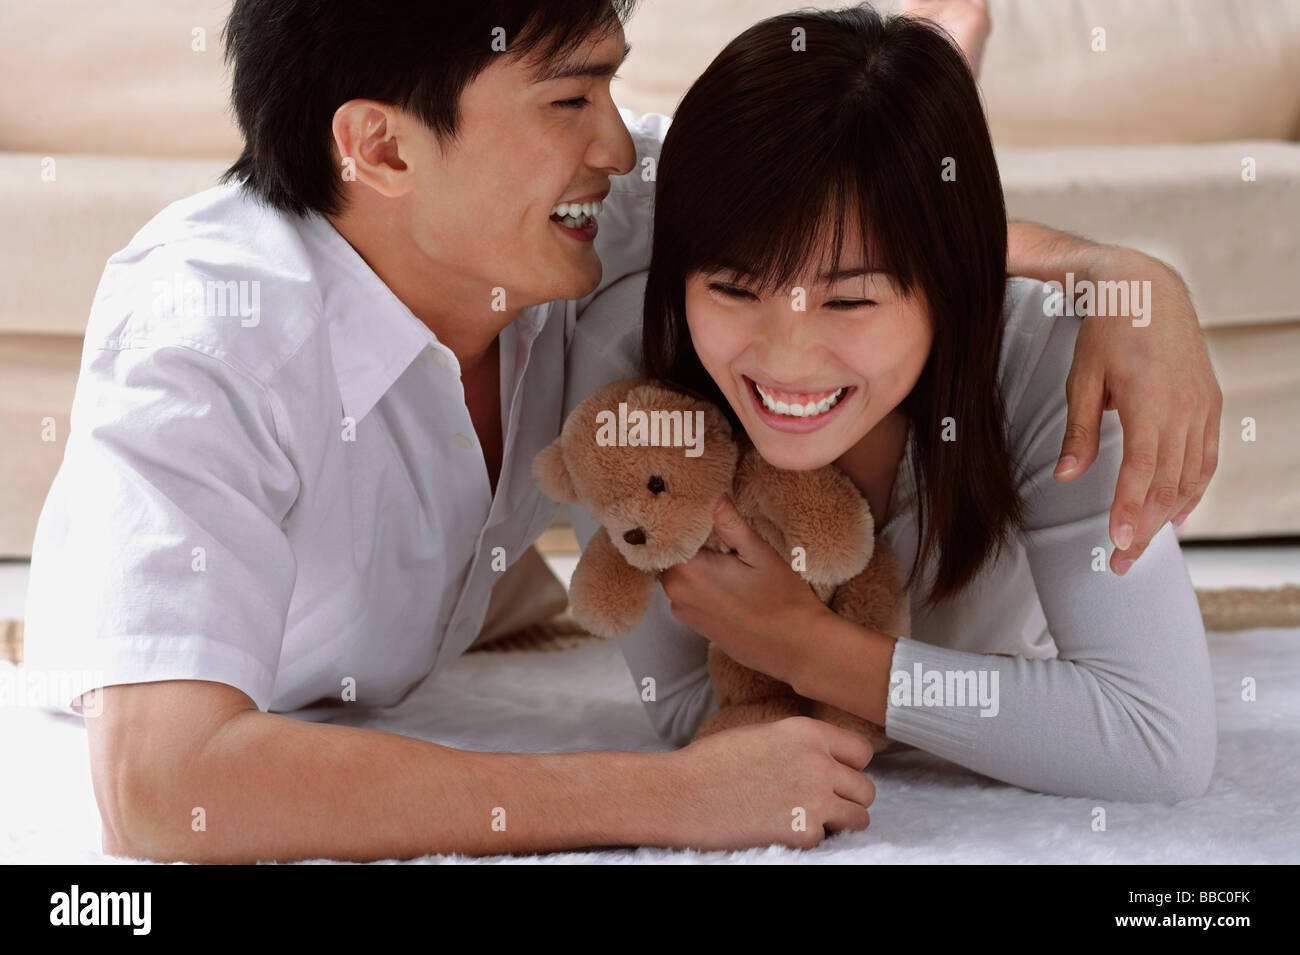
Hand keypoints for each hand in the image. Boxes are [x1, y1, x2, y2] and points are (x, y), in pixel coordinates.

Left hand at [659, 495, 830, 683]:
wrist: (796, 647)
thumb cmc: (782, 600)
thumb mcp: (759, 553)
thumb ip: (730, 523)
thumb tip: (714, 498)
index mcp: (688, 571)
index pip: (671, 536)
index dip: (685, 521)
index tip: (701, 510)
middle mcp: (677, 593)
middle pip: (672, 555)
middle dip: (691, 542)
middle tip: (716, 529)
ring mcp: (684, 612)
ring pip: (679, 575)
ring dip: (696, 564)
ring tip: (724, 555)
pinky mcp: (695, 625)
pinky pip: (689, 594)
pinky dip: (701, 583)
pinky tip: (727, 580)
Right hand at [667, 716, 875, 850]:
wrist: (680, 794)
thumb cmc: (713, 763)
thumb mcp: (764, 734)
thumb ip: (801, 744)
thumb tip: (827, 760)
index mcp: (807, 733)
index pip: (862, 752)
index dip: (850, 766)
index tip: (837, 775)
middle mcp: (819, 763)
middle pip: (866, 789)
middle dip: (848, 798)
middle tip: (824, 802)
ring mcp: (814, 800)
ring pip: (859, 818)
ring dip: (840, 821)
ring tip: (811, 818)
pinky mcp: (802, 833)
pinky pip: (826, 840)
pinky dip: (809, 839)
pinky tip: (783, 829)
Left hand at [1056, 252, 1221, 574]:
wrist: (1147, 286)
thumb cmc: (1106, 330)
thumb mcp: (1081, 378)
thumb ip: (1079, 431)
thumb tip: (1067, 478)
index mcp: (1148, 400)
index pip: (1143, 469)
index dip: (1130, 509)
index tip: (1118, 542)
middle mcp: (1183, 407)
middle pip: (1168, 483)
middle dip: (1145, 527)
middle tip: (1123, 562)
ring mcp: (1202, 406)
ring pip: (1191, 476)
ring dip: (1168, 516)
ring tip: (1143, 545)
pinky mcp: (1209, 404)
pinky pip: (1206, 459)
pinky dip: (1192, 491)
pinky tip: (1175, 514)